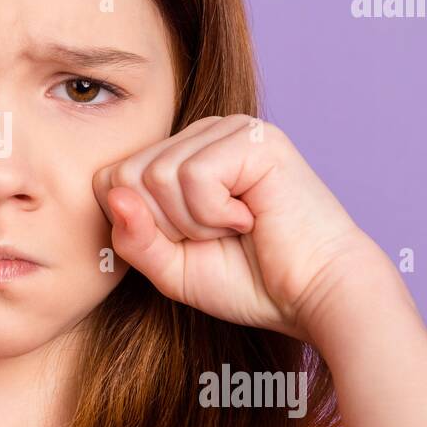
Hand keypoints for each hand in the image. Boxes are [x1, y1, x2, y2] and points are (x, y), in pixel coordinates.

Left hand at [92, 114, 387, 344]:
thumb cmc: (250, 282)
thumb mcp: (169, 269)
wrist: (315, 297)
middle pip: (128, 176)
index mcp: (179, 157)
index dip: (139, 226)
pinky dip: (214, 214)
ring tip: (235, 228)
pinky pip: (192, 176)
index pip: (111, 179)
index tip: (187, 244)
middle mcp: (202, 134)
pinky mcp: (252, 138)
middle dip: (165, 226)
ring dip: (193, 223)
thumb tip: (114, 193)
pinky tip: (249, 218)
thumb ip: (132, 237)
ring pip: (157, 175)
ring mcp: (228, 130)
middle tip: (216, 237)